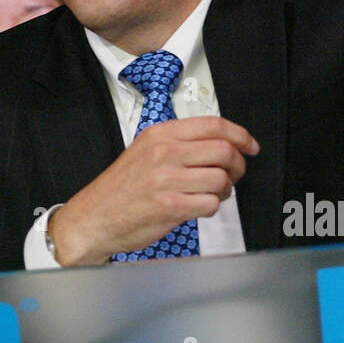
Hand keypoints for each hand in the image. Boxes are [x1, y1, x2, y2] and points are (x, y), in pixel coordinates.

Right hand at [49, 116, 257, 265]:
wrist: (93, 217)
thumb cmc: (121, 188)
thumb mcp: (144, 150)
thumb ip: (179, 143)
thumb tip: (221, 143)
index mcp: (160, 134)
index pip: (213, 125)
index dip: (240, 135)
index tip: (250, 146)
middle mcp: (164, 152)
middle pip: (223, 151)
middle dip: (237, 165)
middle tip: (234, 174)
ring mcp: (166, 179)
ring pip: (221, 179)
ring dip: (224, 190)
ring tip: (211, 194)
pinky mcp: (169, 206)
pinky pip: (210, 204)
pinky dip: (211, 208)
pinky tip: (197, 207)